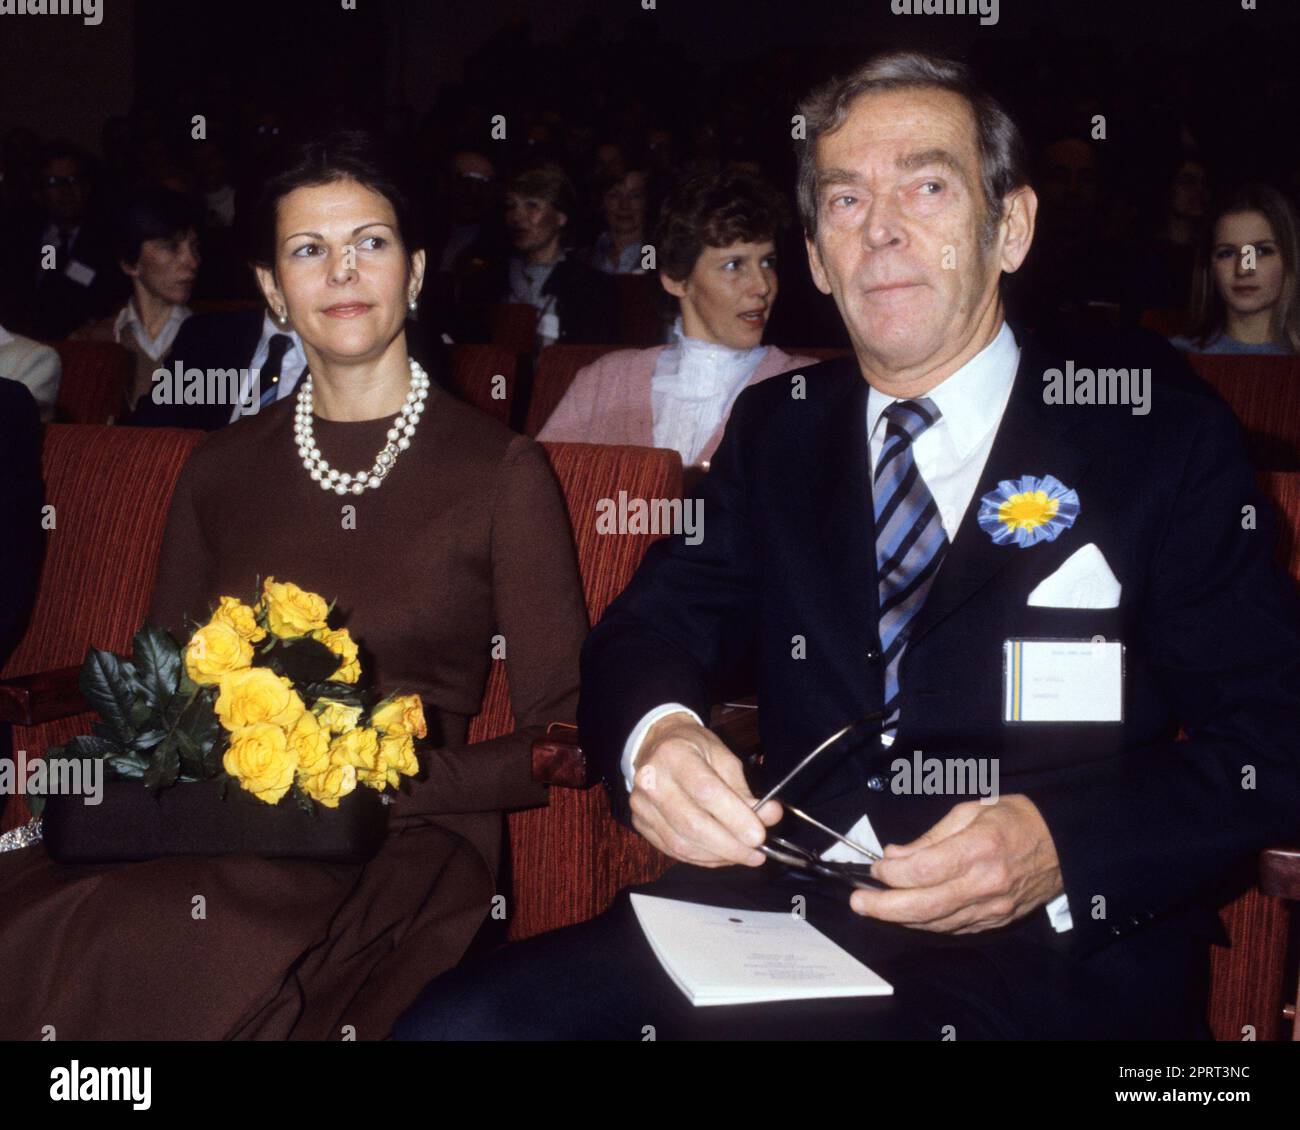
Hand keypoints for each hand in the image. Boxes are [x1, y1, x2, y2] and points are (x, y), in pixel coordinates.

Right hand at [630, 712, 782, 867]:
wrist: (656, 745)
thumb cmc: (693, 748)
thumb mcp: (722, 756)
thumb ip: (744, 789)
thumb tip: (771, 816)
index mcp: (674, 755)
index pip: (706, 792)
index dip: (734, 817)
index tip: (759, 835)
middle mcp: (651, 781)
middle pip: (692, 824)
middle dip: (729, 845)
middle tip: (757, 855)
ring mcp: (642, 805)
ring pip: (682, 844)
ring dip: (718, 856)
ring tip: (744, 856)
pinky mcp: (640, 823)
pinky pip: (673, 850)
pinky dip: (702, 858)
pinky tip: (722, 856)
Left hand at [848, 795, 1063, 933]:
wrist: (1065, 844)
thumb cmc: (1017, 819)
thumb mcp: (972, 811)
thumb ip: (930, 837)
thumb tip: (894, 855)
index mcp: (979, 848)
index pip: (922, 870)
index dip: (891, 873)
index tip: (875, 868)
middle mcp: (985, 884)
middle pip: (924, 905)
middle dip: (884, 907)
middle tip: (858, 902)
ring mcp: (993, 907)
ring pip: (936, 922)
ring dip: (900, 918)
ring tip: (874, 909)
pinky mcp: (997, 920)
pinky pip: (953, 928)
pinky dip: (926, 923)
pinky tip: (907, 914)